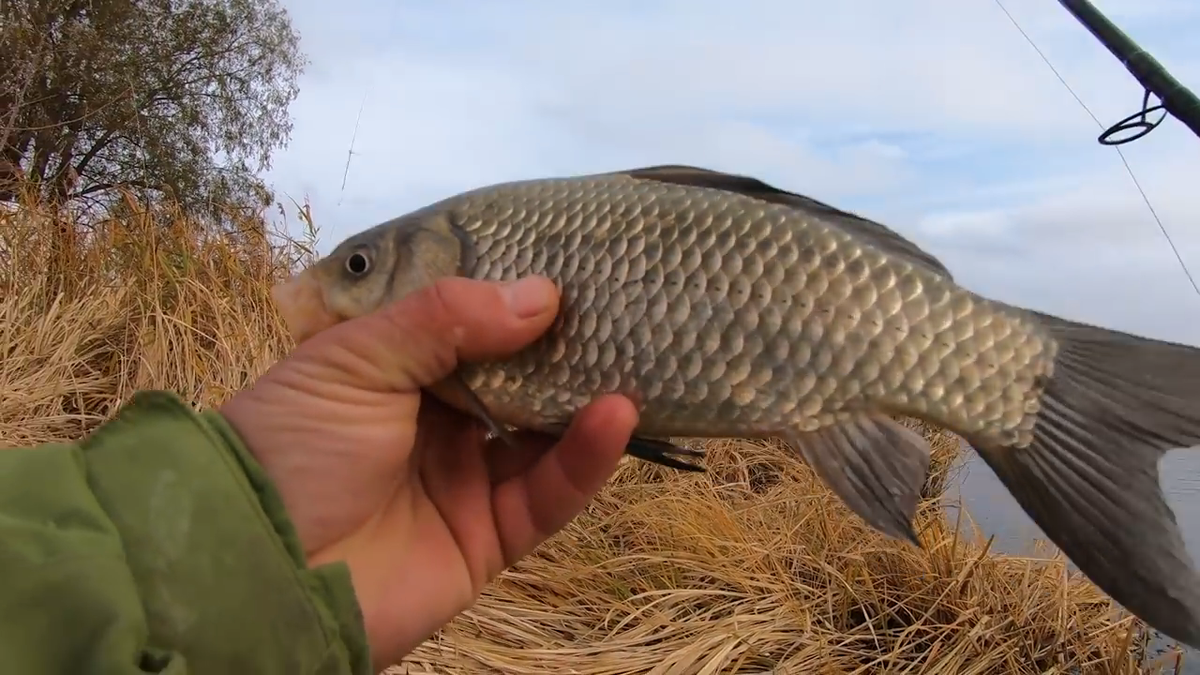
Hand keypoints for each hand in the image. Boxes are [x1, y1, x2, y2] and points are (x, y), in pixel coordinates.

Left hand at [219, 276, 637, 668]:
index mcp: (394, 369)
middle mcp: (435, 420)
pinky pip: (548, 496)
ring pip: (544, 435)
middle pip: (517, 378)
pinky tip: (616, 414)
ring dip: (588, 398)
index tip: (576, 264)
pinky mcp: (489, 538)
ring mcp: (464, 480)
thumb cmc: (294, 446)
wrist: (256, 575)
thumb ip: (445, 321)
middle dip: (567, 346)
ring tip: (637, 356)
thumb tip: (544, 293)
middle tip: (626, 307)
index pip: (469, 324)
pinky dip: (586, 458)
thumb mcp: (355, 360)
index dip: (518, 297)